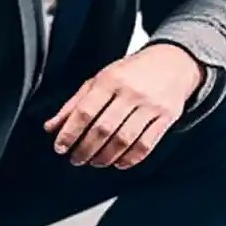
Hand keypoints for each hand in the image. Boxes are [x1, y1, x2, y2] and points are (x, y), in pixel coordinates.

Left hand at [44, 43, 204, 169]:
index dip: (70, 133)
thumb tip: (51, 127)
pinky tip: (119, 162)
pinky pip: (146, 145)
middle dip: (86, 149)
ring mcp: (151, 106)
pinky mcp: (166, 117)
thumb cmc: (132, 72)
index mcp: (110, 79)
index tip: (60, 147)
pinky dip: (130, 159)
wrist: (174, 62)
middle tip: (76, 159)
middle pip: (103, 129)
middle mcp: (131, 92)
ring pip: (124, 140)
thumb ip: (75, 103)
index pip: (85, 111)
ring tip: (96, 162)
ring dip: (105, 157)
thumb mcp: (100, 80)